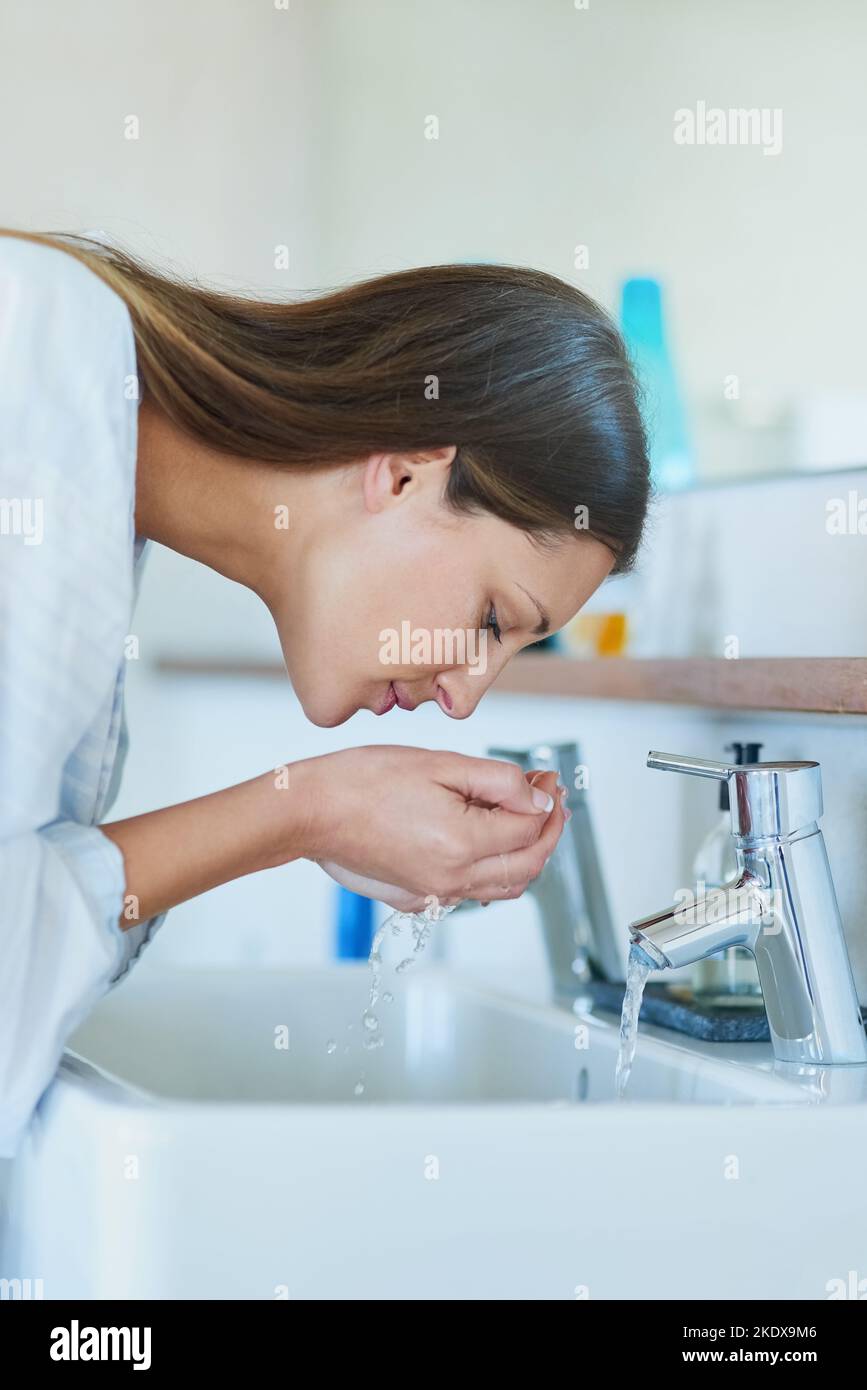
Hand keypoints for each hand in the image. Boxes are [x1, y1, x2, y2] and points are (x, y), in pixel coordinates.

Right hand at [297, 747, 565, 906]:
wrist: (311, 810)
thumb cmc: (364, 780)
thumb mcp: (441, 764)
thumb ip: (498, 782)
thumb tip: (538, 799)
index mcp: (462, 845)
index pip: (529, 829)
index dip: (547, 801)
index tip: (548, 776)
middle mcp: (452, 879)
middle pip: (527, 865)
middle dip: (547, 830)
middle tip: (548, 795)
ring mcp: (434, 894)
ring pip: (505, 887)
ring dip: (525, 853)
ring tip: (525, 814)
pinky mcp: (417, 897)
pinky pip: (473, 892)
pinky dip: (494, 870)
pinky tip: (487, 838)